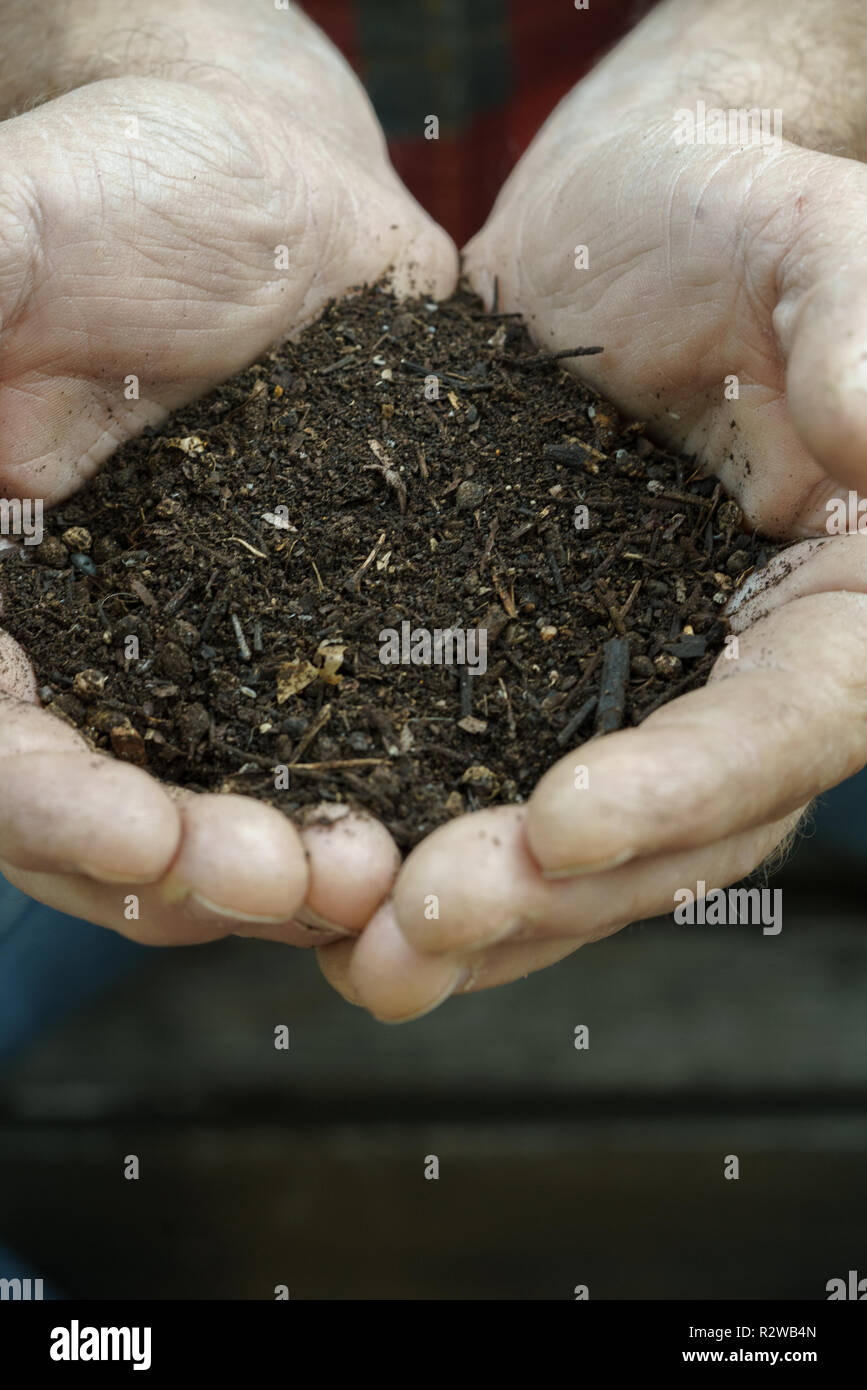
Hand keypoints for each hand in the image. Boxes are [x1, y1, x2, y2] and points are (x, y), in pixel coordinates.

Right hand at [0, 5, 456, 944]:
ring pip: (229, 833)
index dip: (50, 808)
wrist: (284, 204)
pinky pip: (348, 775)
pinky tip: (447, 834)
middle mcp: (98, 667)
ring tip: (379, 883)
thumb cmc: (131, 189)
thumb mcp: (20, 230)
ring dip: (295, 883)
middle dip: (191, 877)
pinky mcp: (331, 663)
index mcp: (3, 600)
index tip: (144, 834)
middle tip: (292, 881)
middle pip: (108, 833)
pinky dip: (387, 825)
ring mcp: (217, 679)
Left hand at [320, 0, 866, 1017]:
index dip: (687, 784)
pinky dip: (421, 842)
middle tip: (424, 927)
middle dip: (553, 892)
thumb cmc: (733, 211)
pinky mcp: (528, 673)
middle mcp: (743, 673)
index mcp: (842, 602)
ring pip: (576, 846)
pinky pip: (485, 781)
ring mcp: (630, 687)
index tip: (562, 822)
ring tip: (365, 959)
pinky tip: (334, 890)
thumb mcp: (807, 245)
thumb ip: (857, 328)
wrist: (622, 214)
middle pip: (677, 829)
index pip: (791, 721)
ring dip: (479, 916)